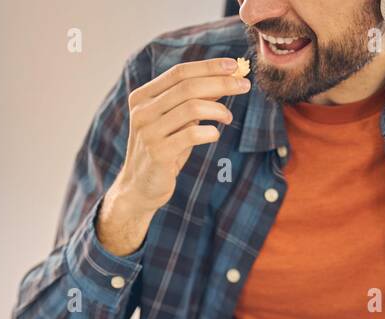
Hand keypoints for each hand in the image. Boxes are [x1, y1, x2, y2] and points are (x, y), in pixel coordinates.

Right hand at [98, 59, 249, 255]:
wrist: (140, 188)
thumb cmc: (163, 150)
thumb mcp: (176, 122)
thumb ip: (194, 100)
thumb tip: (226, 78)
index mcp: (143, 96)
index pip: (179, 72)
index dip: (209, 67)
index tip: (235, 66)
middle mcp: (142, 111)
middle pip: (188, 86)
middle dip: (221, 83)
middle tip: (244, 86)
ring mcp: (148, 132)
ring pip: (191, 107)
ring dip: (218, 109)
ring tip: (228, 118)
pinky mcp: (158, 153)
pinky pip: (191, 134)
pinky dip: (210, 132)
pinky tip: (215, 134)